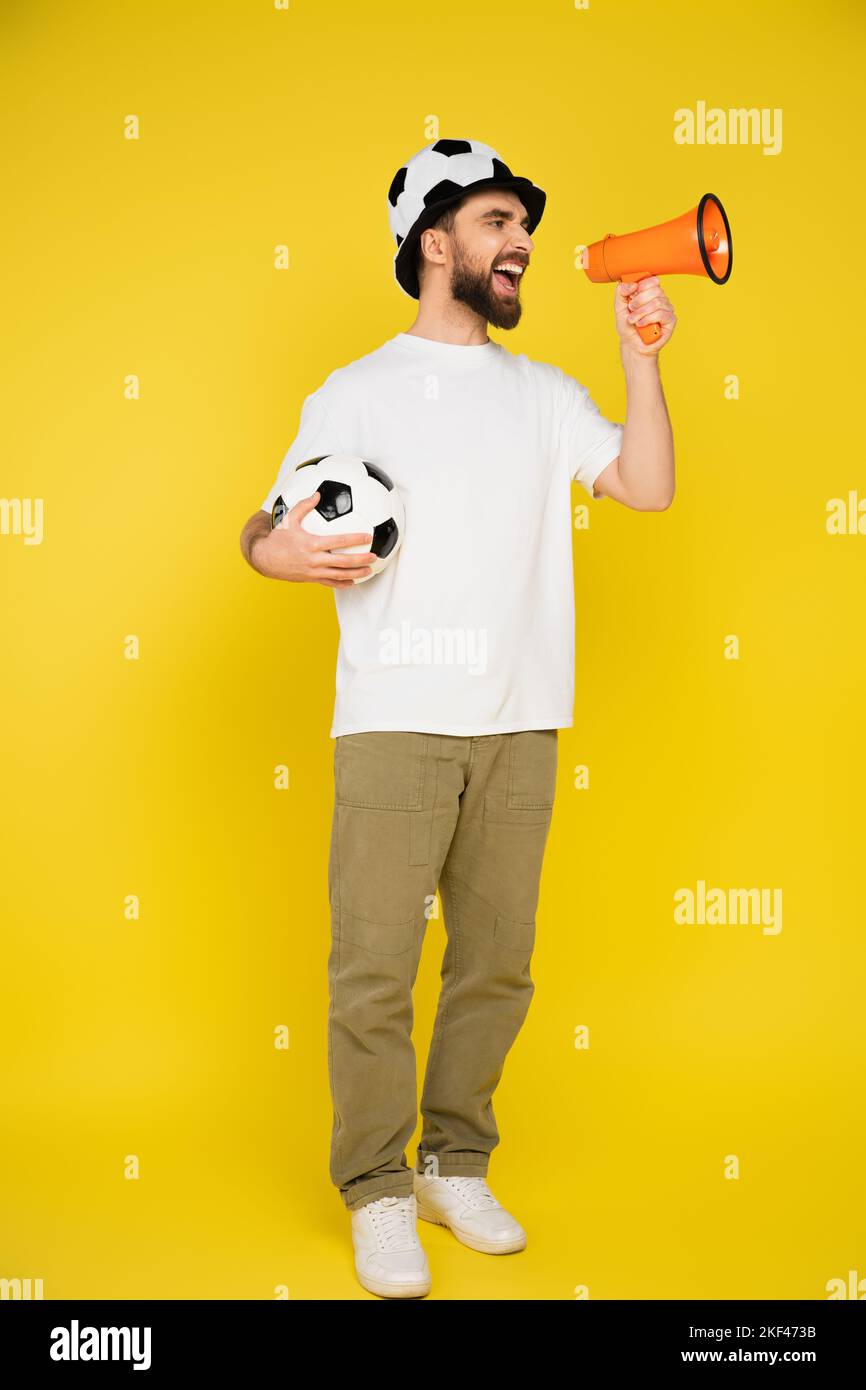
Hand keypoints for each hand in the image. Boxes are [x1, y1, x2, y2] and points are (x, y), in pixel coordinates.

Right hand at [254, 491, 376, 587]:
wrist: (264, 559)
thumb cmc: (278, 538)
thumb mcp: (289, 520)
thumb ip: (304, 506)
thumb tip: (318, 494)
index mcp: (311, 544)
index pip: (338, 542)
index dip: (354, 539)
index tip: (368, 537)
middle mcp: (314, 560)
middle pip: (343, 562)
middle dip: (361, 560)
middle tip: (375, 556)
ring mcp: (313, 572)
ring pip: (339, 575)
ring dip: (356, 574)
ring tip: (369, 571)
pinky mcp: (311, 579)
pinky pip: (330, 583)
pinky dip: (343, 583)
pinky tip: (353, 582)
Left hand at [615, 276, 676, 357]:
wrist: (632, 345)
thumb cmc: (628, 326)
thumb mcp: (619, 307)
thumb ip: (621, 292)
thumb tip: (632, 284)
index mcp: (651, 292)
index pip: (652, 280)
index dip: (640, 287)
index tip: (631, 297)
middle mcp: (661, 298)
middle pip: (655, 290)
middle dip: (639, 301)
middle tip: (631, 310)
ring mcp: (667, 309)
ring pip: (657, 302)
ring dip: (641, 312)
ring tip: (633, 320)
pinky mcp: (671, 320)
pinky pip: (661, 314)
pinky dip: (648, 319)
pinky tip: (641, 324)